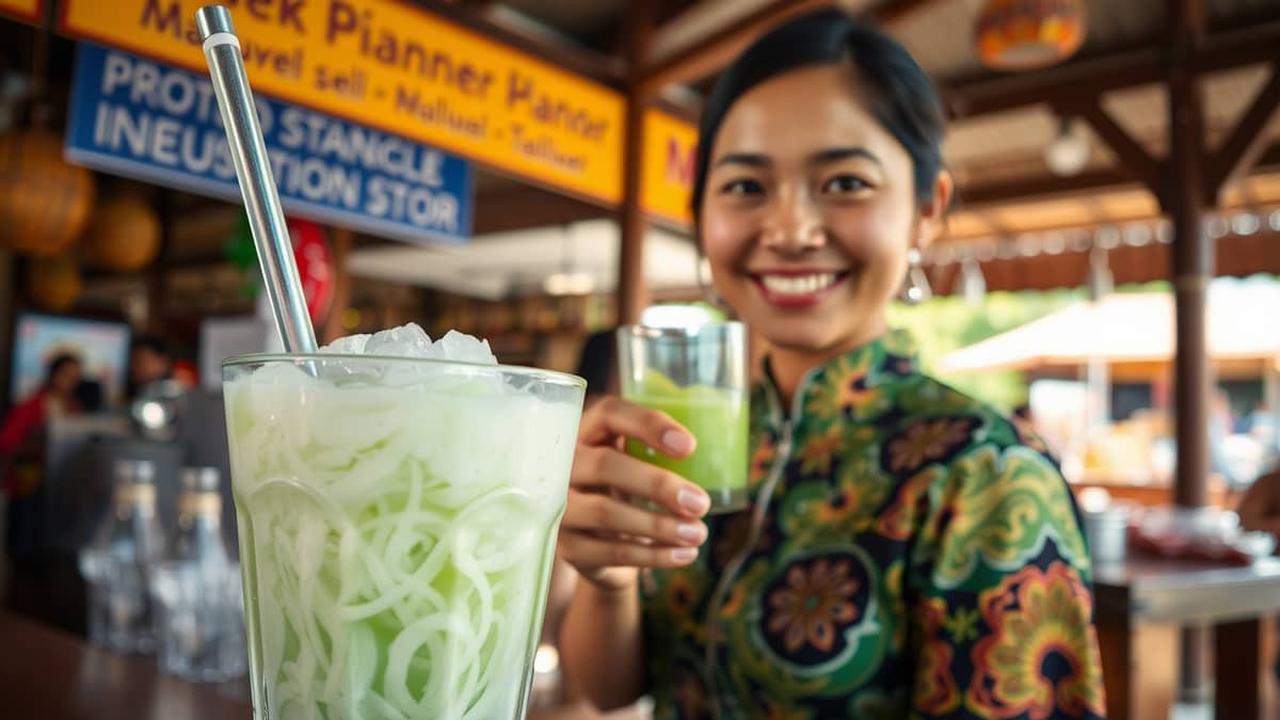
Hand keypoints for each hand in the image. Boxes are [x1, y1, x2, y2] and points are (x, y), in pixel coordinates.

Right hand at [559, 396, 710, 591]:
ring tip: (698, 533)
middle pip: (606, 465)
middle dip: (658, 484)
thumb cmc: (628, 490)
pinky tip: (685, 554)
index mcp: (587, 431)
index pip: (611, 414)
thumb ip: (662, 451)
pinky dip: (654, 555)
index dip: (649, 425)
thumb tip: (719, 453)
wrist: (600, 545)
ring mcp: (560, 507)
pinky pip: (613, 551)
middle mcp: (564, 465)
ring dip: (660, 525)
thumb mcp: (638, 462)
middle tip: (701, 503)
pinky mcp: (568, 547)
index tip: (690, 446)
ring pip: (607, 513)